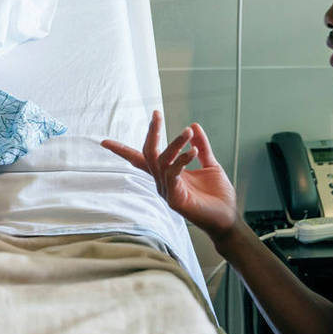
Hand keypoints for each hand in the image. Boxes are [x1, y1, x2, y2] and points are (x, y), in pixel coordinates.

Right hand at [101, 111, 236, 240]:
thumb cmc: (217, 195)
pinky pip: (172, 173)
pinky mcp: (174, 198)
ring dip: (175, 143)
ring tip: (187, 132)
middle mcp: (162, 182)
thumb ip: (201, 146)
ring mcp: (166, 191)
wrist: (227, 219)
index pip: (141, 159)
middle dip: (151, 132)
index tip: (105, 142)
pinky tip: (193, 152)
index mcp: (167, 174)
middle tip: (156, 114)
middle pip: (148, 153)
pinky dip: (181, 159)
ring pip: (162, 160)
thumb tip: (194, 125)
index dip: (122, 150)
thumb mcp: (210, 164)